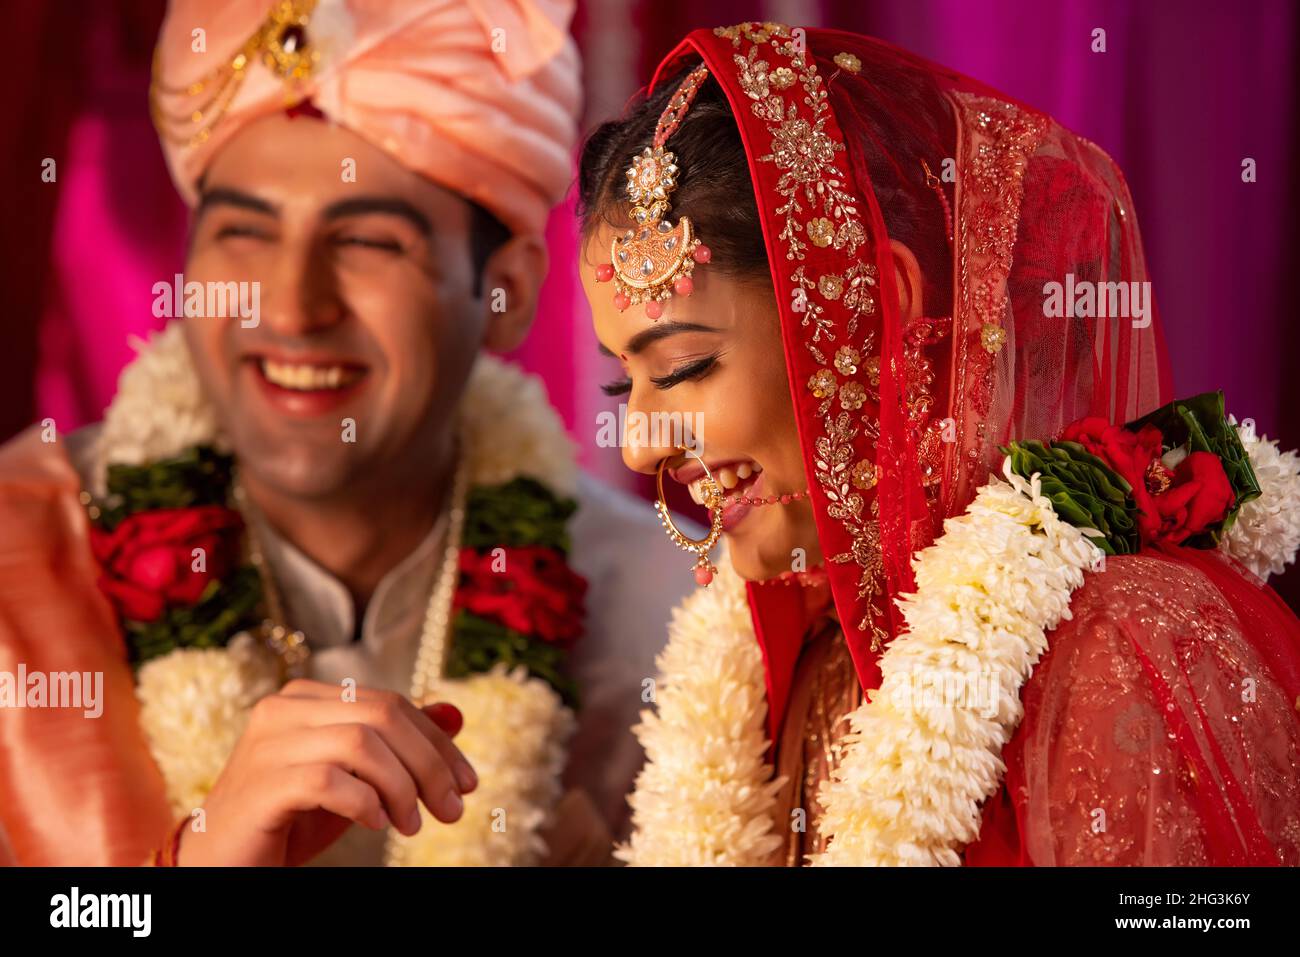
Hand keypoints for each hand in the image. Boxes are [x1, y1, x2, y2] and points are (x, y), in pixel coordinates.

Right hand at [176, 680, 475, 865]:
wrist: (221, 861)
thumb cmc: (290, 818)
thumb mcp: (356, 778)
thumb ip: (399, 745)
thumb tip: (455, 714)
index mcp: (307, 697)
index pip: (390, 703)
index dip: (436, 741)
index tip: (467, 782)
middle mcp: (283, 708)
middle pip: (382, 716)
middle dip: (429, 763)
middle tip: (451, 809)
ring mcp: (268, 744)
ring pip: (361, 742)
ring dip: (402, 787)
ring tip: (412, 825)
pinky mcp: (262, 784)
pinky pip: (329, 780)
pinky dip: (364, 802)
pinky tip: (376, 823)